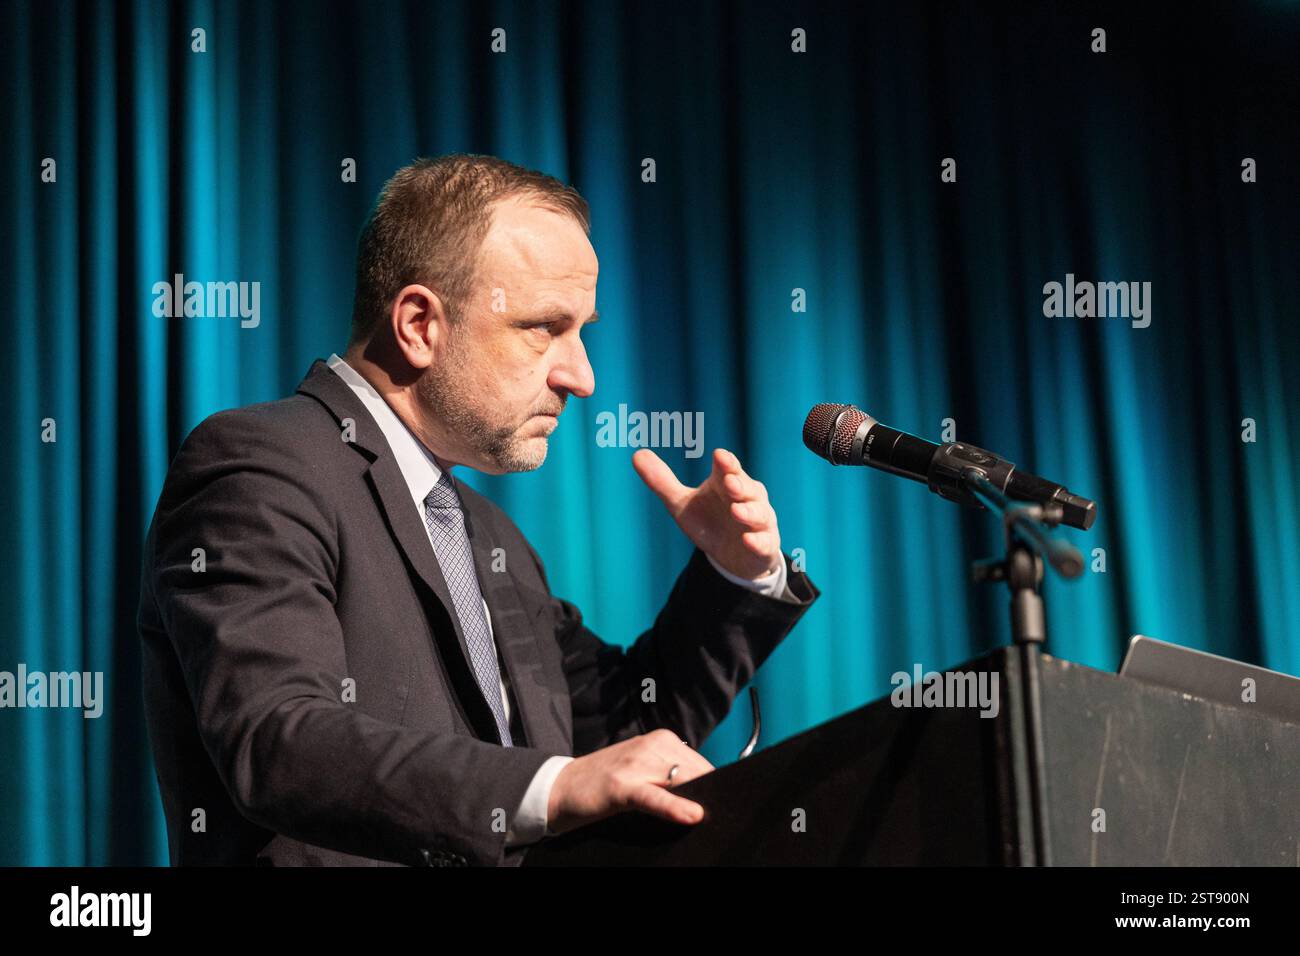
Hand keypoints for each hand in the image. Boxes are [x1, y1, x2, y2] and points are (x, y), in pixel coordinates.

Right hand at [546, 729, 714, 833]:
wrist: (562, 787)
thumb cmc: (606, 783)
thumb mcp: (644, 770)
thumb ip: (673, 776)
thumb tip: (708, 793)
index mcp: (661, 740)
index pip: (703, 765)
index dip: (713, 787)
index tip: (723, 803)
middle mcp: (652, 746)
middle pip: (696, 773)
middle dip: (707, 794)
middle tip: (717, 816)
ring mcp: (635, 764)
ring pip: (681, 782)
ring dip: (696, 800)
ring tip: (704, 819)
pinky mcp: (621, 786)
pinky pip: (654, 797)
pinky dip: (674, 807)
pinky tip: (691, 815)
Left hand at [632, 447, 782, 580]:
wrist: (733, 557)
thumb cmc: (710, 522)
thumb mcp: (682, 504)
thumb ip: (661, 481)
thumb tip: (636, 454)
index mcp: (727, 483)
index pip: (728, 468)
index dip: (726, 462)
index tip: (719, 456)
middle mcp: (748, 498)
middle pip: (746, 487)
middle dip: (738, 484)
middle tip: (728, 482)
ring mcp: (758, 522)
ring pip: (759, 513)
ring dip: (749, 511)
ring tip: (736, 510)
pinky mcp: (764, 545)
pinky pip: (764, 542)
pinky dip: (758, 540)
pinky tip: (748, 539)